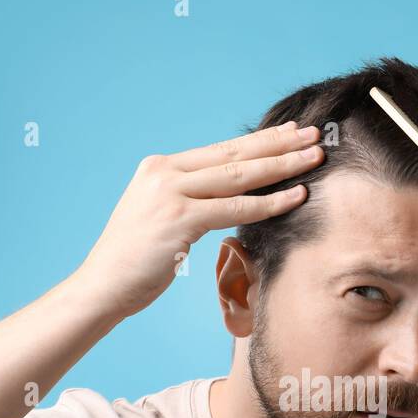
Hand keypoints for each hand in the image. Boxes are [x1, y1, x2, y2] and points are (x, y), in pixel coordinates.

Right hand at [77, 122, 325, 320]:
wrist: (104, 285)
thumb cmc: (135, 259)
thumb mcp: (160, 216)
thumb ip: (188, 199)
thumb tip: (227, 193)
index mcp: (159, 167)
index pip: (220, 149)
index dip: (259, 140)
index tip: (290, 132)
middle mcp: (164, 172)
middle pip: (234, 153)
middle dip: (278, 143)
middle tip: (314, 135)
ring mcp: (170, 193)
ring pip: (239, 176)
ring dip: (282, 166)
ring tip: (314, 158)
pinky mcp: (179, 219)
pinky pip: (235, 208)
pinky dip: (270, 202)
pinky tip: (296, 196)